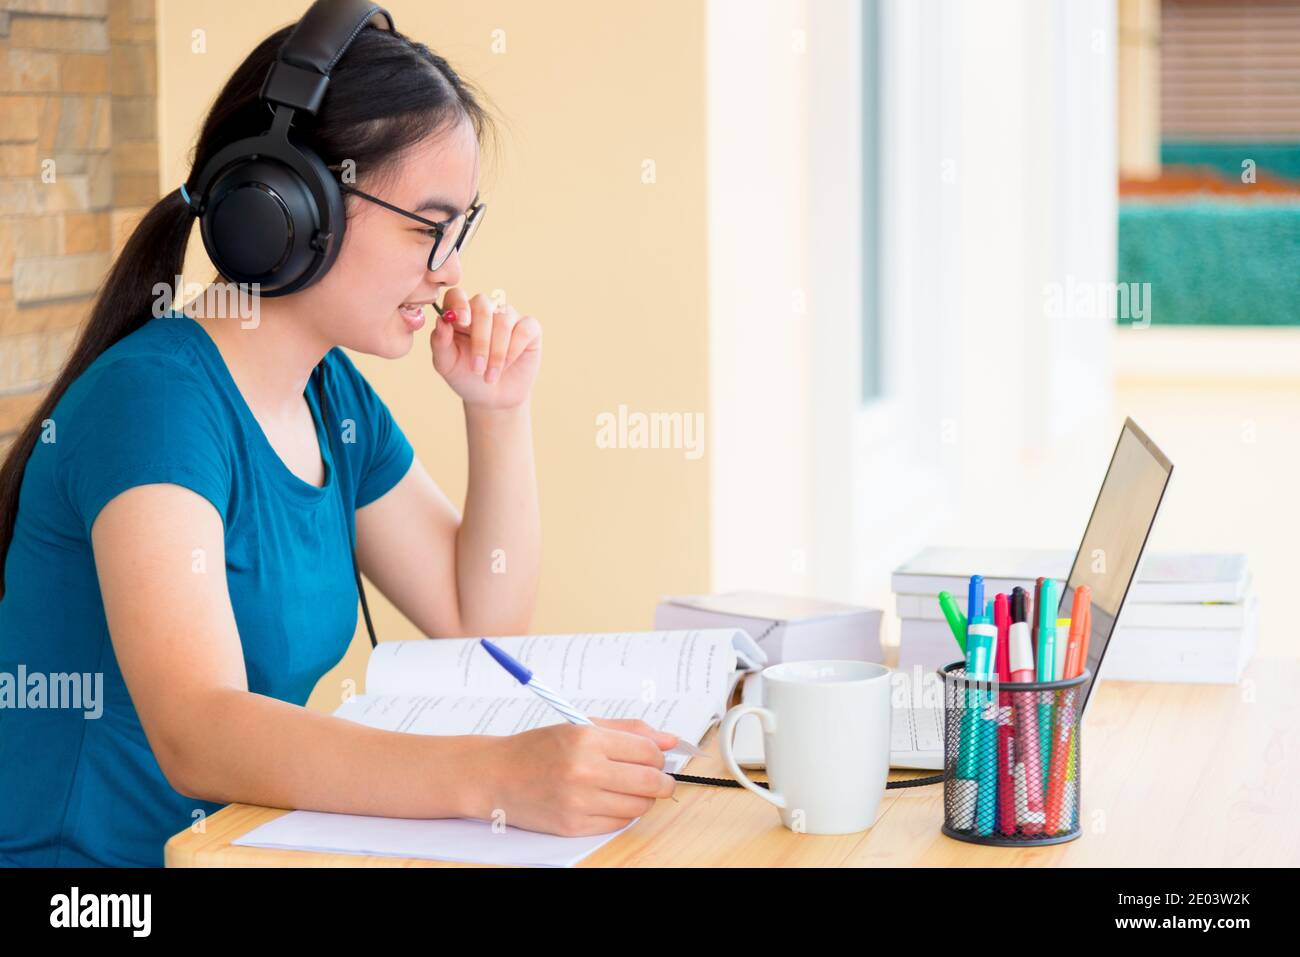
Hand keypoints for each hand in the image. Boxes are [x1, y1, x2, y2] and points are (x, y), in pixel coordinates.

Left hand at [431, 288, 540, 409]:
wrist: (492, 398)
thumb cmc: (465, 376)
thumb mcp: (446, 365)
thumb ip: (440, 343)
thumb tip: (441, 321)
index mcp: (459, 313)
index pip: (457, 295)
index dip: (460, 304)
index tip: (462, 322)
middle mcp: (484, 310)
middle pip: (483, 306)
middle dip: (480, 339)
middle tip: (476, 368)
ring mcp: (508, 316)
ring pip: (503, 320)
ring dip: (496, 353)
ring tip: (489, 377)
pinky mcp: (529, 328)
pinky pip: (524, 329)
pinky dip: (514, 350)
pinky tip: (506, 366)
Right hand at [472, 718, 677, 836]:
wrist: (496, 776)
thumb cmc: (539, 748)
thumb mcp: (581, 726)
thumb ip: (629, 730)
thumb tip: (671, 740)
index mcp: (587, 738)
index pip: (648, 752)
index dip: (658, 756)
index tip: (654, 758)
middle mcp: (584, 770)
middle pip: (650, 782)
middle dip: (662, 781)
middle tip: (657, 778)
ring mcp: (579, 801)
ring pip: (639, 806)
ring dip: (642, 798)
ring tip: (626, 787)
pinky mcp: (573, 826)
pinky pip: (618, 824)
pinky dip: (622, 813)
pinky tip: (609, 800)